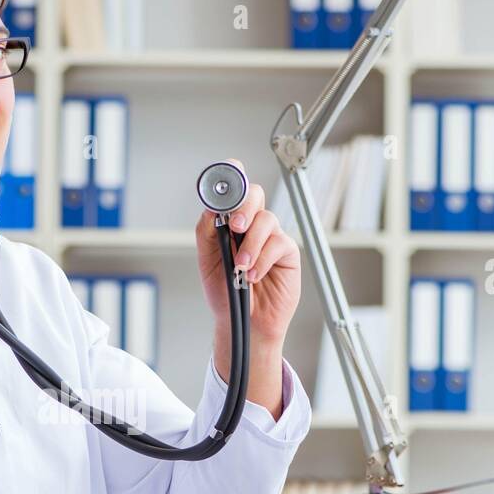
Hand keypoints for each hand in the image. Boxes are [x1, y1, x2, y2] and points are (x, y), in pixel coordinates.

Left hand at [194, 157, 300, 348]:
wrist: (241, 323)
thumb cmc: (225, 294)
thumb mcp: (207, 262)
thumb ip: (207, 233)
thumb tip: (210, 208)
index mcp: (230, 224)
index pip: (234, 192)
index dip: (233, 177)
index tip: (230, 170)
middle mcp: (252, 226)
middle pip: (255, 195)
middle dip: (245, 207)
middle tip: (235, 227)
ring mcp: (270, 238)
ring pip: (266, 220)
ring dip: (251, 243)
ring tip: (241, 267)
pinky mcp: (286, 253)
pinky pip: (278, 244)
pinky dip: (263, 259)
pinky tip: (254, 275)